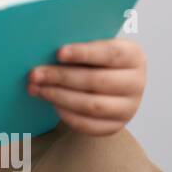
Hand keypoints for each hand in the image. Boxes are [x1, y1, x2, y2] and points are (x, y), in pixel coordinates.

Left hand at [27, 39, 145, 136]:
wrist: (109, 83)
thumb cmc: (96, 60)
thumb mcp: (94, 46)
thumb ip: (78, 46)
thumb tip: (44, 47)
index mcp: (133, 56)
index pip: (111, 53)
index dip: (84, 53)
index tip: (59, 52)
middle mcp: (136, 83)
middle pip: (97, 81)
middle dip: (61, 77)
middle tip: (35, 74)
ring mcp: (129, 107)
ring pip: (92, 105)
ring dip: (59, 96)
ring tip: (37, 88)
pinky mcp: (116, 125)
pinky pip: (89, 124)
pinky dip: (66, 114)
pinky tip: (51, 103)